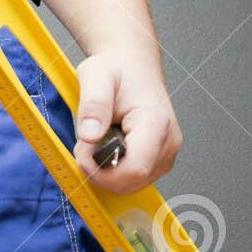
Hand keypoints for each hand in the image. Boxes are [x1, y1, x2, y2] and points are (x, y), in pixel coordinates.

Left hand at [73, 47, 182, 193]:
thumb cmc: (117, 70)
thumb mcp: (96, 76)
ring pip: (130, 184)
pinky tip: (108, 147)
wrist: (132, 66)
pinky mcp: (158, 160)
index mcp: (156, 124)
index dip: (102, 171)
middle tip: (85, 144)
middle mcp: (168, 143)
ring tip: (98, 140)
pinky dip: (113, 170)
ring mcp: (166, 154)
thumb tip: (90, 136)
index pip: (134, 170)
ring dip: (105, 171)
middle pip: (131, 182)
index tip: (83, 150)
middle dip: (99, 171)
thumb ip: (93, 105)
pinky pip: (131, 179)